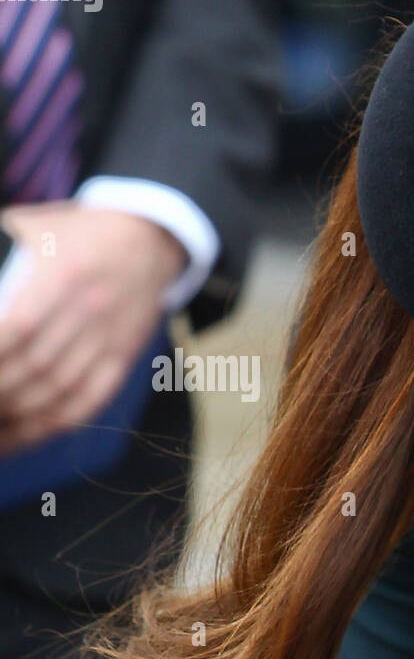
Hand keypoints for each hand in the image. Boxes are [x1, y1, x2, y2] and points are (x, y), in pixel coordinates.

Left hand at [0, 202, 185, 454]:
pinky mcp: (122, 358)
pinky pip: (88, 400)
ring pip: (59, 391)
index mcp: (64, 274)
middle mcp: (90, 311)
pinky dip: (53, 424)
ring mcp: (109, 339)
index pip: (19, 327)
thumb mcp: (36, 224)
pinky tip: (22, 434)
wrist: (151, 240)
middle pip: (36, 366)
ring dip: (17, 415)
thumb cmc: (82, 232)